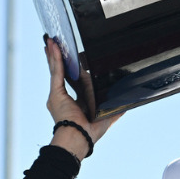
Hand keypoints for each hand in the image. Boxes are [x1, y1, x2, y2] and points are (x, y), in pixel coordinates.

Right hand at [44, 36, 118, 157]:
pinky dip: (55, 58)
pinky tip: (53, 47)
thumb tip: (128, 103)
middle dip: (57, 58)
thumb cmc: (90, 132)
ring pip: (56, 69)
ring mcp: (57, 94)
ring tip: (51, 40)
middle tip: (54, 43)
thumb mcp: (106, 116)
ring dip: (54, 54)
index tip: (71, 57)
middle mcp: (62, 97)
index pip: (72, 80)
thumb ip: (115, 108)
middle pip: (60, 72)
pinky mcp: (55, 93)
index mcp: (73, 102)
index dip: (72, 68)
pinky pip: (56, 71)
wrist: (79, 138)